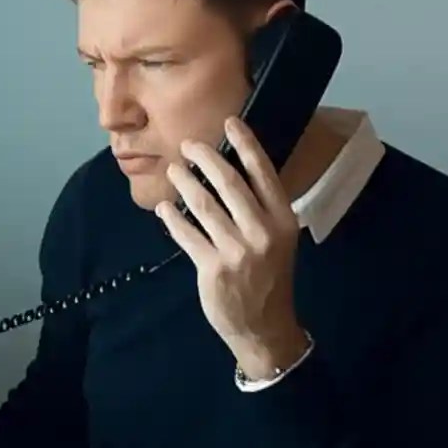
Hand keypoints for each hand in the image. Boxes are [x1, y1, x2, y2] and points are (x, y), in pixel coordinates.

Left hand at [155, 116, 309, 378]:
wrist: (264, 325)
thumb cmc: (268, 276)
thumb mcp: (277, 239)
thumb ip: (259, 209)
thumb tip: (228, 171)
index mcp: (283, 219)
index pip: (263, 173)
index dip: (246, 144)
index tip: (230, 122)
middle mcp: (263, 231)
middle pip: (229, 183)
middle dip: (206, 158)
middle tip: (188, 145)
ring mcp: (237, 251)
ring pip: (203, 206)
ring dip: (184, 184)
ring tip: (173, 171)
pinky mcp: (213, 268)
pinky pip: (186, 234)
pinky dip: (172, 219)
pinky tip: (164, 209)